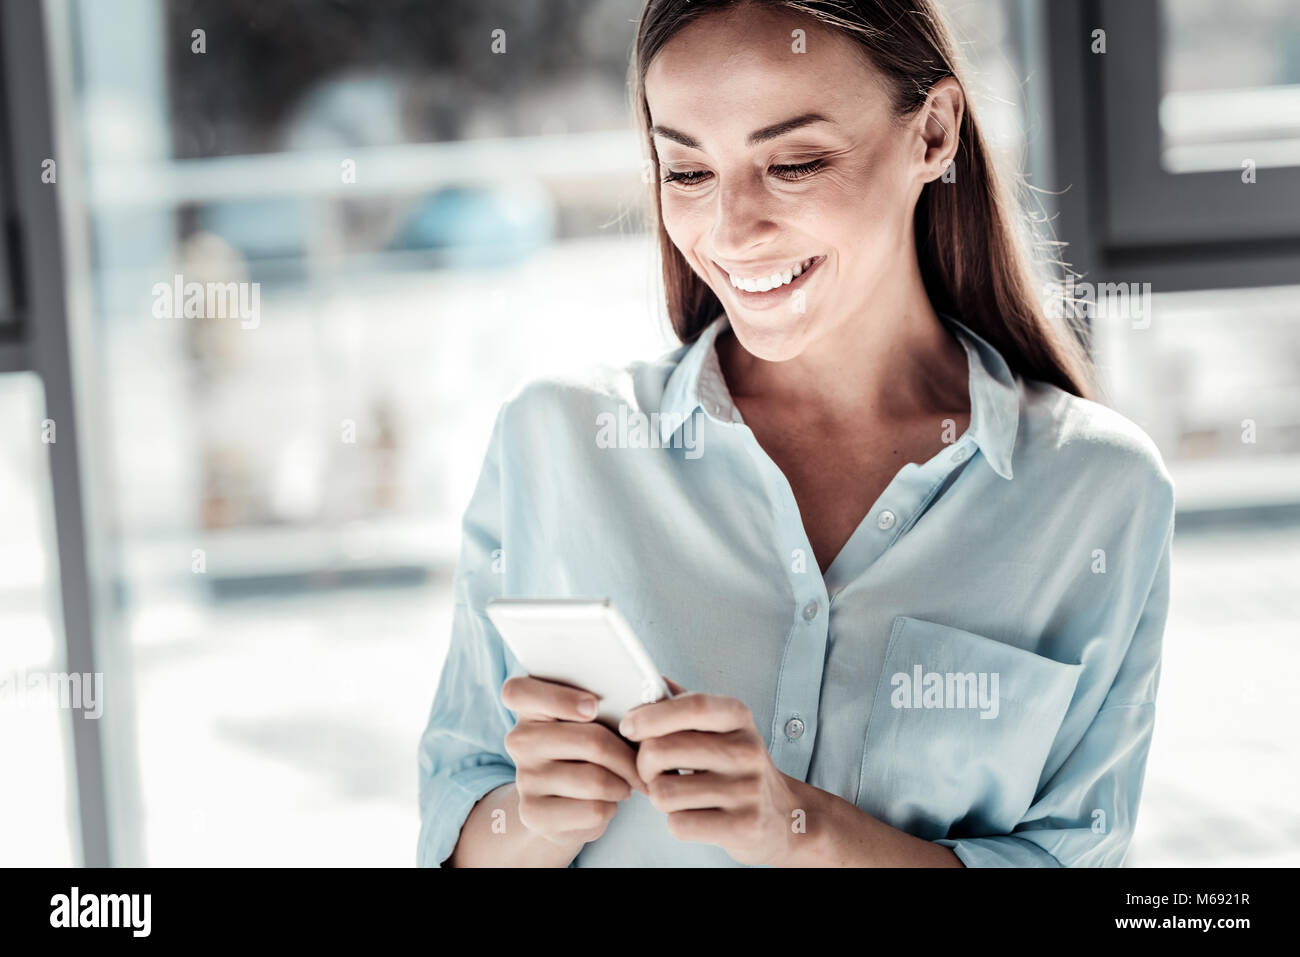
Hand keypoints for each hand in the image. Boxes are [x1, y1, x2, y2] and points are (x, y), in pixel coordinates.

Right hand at [501, 676, 648, 848]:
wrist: (566, 803)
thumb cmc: (591, 749)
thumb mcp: (596, 719)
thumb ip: (616, 699)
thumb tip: (657, 694)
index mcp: (530, 705)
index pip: (519, 691)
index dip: (559, 697)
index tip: (594, 707)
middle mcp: (519, 739)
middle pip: (589, 740)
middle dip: (628, 753)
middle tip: (643, 759)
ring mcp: (525, 777)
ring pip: (595, 778)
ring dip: (623, 782)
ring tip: (626, 781)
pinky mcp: (534, 813)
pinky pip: (592, 809)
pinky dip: (612, 806)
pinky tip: (608, 801)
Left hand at [621, 677, 801, 865]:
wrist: (783, 815)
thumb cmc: (738, 766)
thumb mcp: (722, 726)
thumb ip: (685, 704)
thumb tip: (650, 680)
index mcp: (738, 717)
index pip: (690, 706)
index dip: (650, 715)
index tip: (628, 726)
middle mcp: (746, 750)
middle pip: (661, 751)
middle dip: (644, 763)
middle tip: (653, 769)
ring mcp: (747, 790)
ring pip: (663, 792)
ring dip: (660, 796)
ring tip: (677, 793)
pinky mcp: (743, 826)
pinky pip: (679, 824)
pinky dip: (677, 822)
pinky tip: (694, 814)